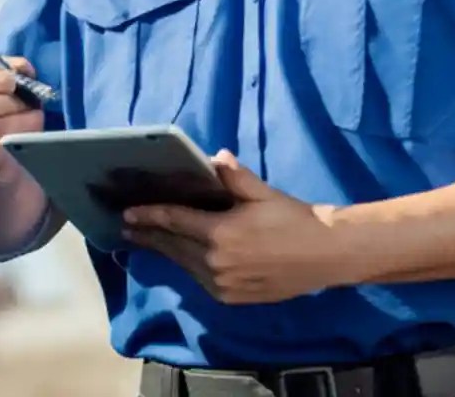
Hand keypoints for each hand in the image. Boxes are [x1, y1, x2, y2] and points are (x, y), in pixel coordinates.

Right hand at [0, 57, 43, 185]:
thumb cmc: (4, 103)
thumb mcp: (12, 80)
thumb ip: (17, 70)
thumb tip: (24, 71)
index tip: (12, 85)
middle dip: (9, 106)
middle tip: (30, 109)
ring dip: (15, 128)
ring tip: (31, 127)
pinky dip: (2, 153)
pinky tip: (14, 149)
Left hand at [122, 151, 347, 304]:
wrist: (327, 255)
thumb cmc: (294, 219)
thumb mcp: (263, 193)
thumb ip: (234, 177)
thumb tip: (214, 158)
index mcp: (220, 234)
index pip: (174, 221)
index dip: (149, 216)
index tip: (127, 213)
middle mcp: (216, 263)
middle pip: (172, 246)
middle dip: (149, 234)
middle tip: (127, 225)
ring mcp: (222, 284)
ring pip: (184, 264)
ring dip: (165, 249)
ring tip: (147, 238)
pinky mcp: (230, 297)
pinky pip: (199, 278)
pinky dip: (186, 264)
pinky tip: (179, 254)